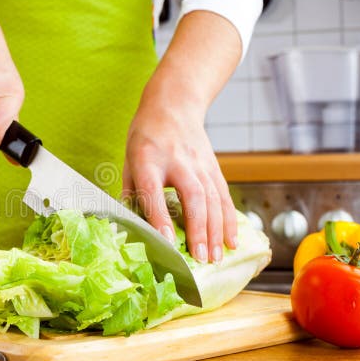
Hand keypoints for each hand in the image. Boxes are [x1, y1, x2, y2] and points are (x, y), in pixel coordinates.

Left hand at [123, 86, 236, 262]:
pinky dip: (229, 220)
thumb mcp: (128, 159)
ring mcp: (199, 163)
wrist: (173, 104)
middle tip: (200, 257)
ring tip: (216, 257)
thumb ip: (130, 192)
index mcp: (148, 159)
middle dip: (199, 229)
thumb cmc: (145, 136)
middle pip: (193, 196)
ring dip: (216, 231)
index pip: (154, 190)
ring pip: (213, 199)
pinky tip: (231, 241)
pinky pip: (224, 196)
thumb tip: (129, 226)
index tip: (167, 242)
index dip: (160, 217)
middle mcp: (177, 161)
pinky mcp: (213, 167)